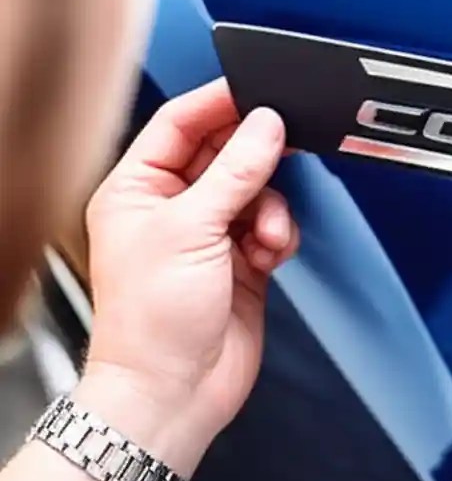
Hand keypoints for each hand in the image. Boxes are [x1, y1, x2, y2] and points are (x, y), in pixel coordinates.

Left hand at [77, 79, 297, 475]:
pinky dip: (279, 236)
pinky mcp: (242, 260)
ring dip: (272, 209)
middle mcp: (172, 206)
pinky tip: (270, 256)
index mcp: (137, 189)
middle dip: (256, 159)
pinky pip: (273, 225)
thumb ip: (236, 170)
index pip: (179, 124)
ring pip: (258, 189)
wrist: (176, 391)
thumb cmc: (153, 321)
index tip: (260, 89)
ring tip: (266, 237)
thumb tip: (267, 124)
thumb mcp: (192, 229)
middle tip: (285, 148)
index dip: (219, 103)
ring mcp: (208, 233)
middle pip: (225, 153)